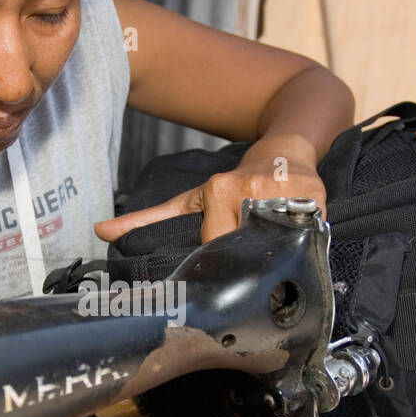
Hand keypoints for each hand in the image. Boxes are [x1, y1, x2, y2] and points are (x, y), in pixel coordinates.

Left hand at [95, 135, 327, 244]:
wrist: (287, 146)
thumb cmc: (238, 180)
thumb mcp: (193, 196)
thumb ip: (150, 218)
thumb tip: (100, 232)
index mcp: (218, 192)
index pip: (214, 247)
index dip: (217, 263)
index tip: (218, 270)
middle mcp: (248, 190)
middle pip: (243, 250)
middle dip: (247, 262)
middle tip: (251, 262)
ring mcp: (283, 193)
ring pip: (277, 247)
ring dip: (277, 255)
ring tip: (276, 250)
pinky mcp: (315, 196)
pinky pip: (310, 236)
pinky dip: (306, 243)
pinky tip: (303, 240)